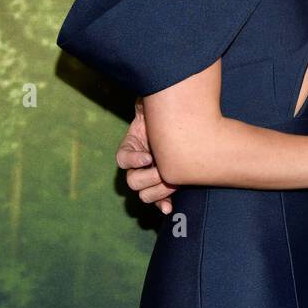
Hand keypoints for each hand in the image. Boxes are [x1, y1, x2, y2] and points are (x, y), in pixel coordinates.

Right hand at [117, 99, 176, 213]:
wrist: (184, 124)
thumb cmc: (166, 115)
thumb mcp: (153, 109)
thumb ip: (146, 107)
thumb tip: (143, 100)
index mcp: (132, 147)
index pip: (123, 159)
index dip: (134, 160)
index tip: (148, 157)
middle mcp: (138, 164)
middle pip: (133, 181)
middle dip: (150, 178)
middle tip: (165, 171)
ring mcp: (149, 176)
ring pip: (143, 194)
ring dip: (158, 190)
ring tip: (173, 183)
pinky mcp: (163, 184)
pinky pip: (156, 200)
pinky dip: (161, 204)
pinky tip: (168, 207)